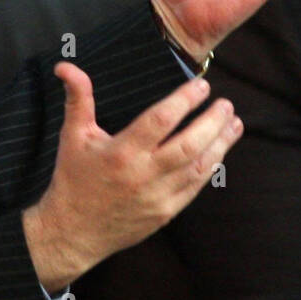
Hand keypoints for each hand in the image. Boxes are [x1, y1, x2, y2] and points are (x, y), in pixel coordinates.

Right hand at [22, 65, 241, 292]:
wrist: (73, 232)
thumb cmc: (73, 180)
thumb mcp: (73, 137)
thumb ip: (78, 99)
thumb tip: (66, 66)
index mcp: (120, 152)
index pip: (160, 120)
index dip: (184, 100)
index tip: (202, 86)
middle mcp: (142, 175)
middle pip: (189, 144)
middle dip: (213, 122)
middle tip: (226, 104)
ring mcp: (157, 197)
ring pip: (199, 167)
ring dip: (220, 144)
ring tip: (234, 123)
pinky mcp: (165, 213)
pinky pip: (195, 187)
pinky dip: (210, 167)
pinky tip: (219, 151)